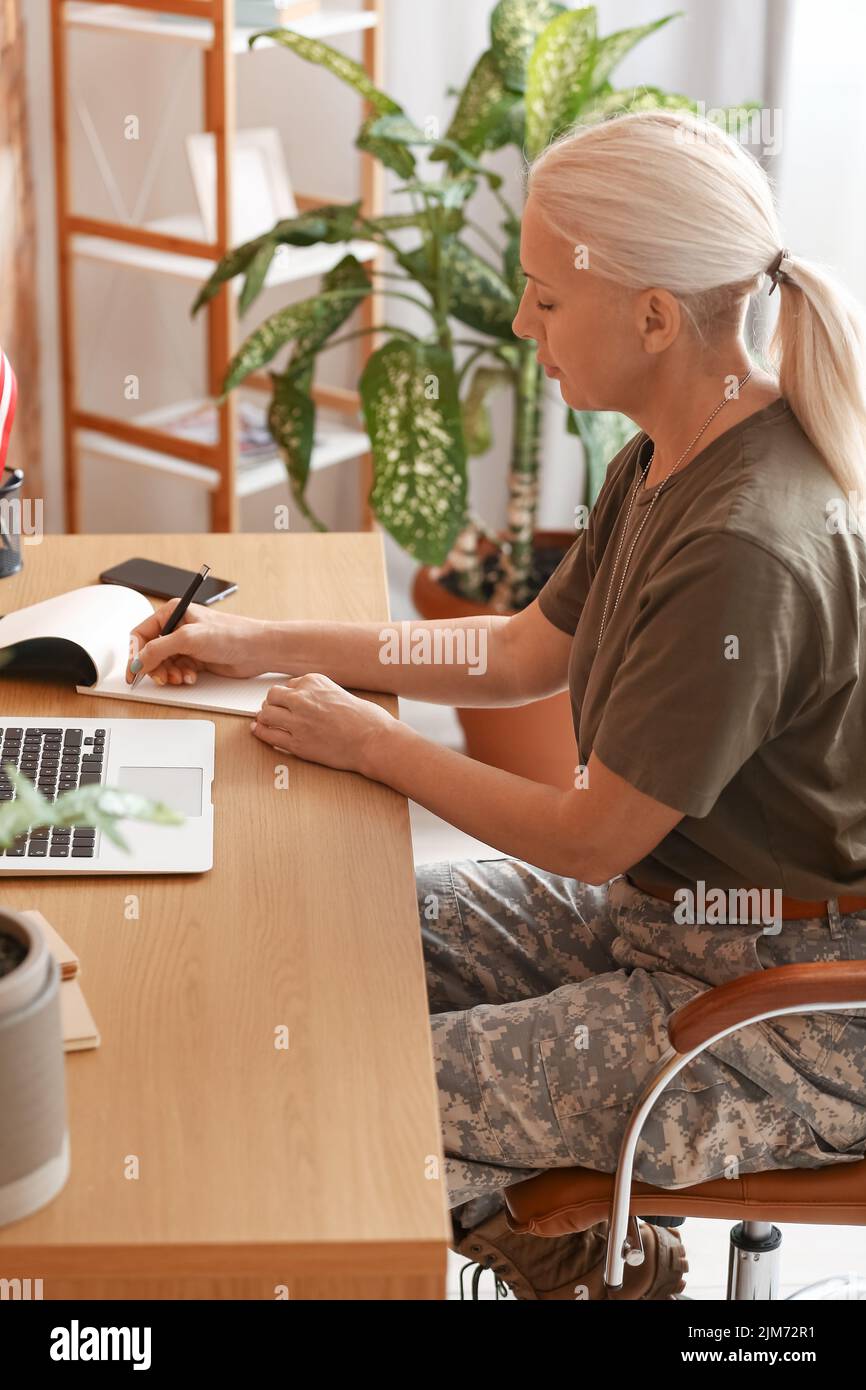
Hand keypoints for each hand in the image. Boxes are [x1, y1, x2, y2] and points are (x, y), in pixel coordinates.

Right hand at [127, 600, 270, 685]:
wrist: (257, 649)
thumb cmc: (231, 633)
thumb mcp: (188, 638)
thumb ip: (158, 649)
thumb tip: (138, 661)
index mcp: (172, 613)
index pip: (141, 634)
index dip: (134, 654)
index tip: (133, 672)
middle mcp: (178, 627)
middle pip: (151, 652)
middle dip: (155, 667)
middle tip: (164, 678)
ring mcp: (187, 644)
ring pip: (164, 664)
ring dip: (169, 674)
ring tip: (181, 677)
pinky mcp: (196, 659)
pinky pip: (178, 671)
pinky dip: (181, 676)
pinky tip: (192, 676)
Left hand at [250, 673, 395, 775]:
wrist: (374, 740)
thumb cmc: (366, 719)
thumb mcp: (340, 693)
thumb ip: (320, 694)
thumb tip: (306, 702)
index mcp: (314, 682)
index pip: (288, 685)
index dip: (287, 696)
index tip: (288, 702)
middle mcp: (303, 698)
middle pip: (272, 696)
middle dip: (272, 704)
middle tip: (275, 711)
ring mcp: (298, 721)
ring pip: (265, 714)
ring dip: (265, 718)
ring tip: (268, 722)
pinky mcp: (297, 743)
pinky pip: (268, 735)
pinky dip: (261, 733)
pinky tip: (259, 732)